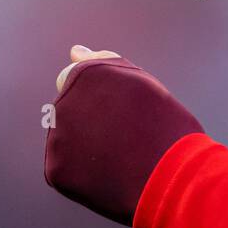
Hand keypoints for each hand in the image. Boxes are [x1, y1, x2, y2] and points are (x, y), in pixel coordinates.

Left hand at [44, 45, 203, 226]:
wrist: (172, 174)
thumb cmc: (164, 126)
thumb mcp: (137, 82)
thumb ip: (100, 63)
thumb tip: (74, 51)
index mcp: (84, 74)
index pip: (73, 80)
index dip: (100, 100)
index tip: (121, 115)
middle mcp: (64, 100)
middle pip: (69, 113)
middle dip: (90, 125)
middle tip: (124, 140)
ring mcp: (57, 135)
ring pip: (64, 141)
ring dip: (84, 149)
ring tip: (118, 159)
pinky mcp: (55, 168)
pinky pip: (64, 169)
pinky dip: (81, 176)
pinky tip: (107, 176)